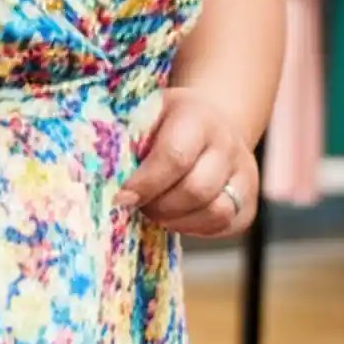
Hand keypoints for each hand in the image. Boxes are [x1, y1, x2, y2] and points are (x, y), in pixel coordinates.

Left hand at [115, 88, 259, 237]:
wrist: (211, 122)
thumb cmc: (163, 122)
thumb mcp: (142, 116)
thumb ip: (124, 138)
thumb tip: (94, 169)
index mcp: (197, 117)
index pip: (174, 156)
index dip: (145, 183)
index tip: (121, 198)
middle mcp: (227, 144)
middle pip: (196, 190)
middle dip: (159, 206)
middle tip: (137, 205)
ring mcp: (245, 174)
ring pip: (216, 213)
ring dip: (177, 220)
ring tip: (155, 210)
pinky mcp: (250, 202)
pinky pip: (225, 226)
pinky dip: (195, 228)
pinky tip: (176, 216)